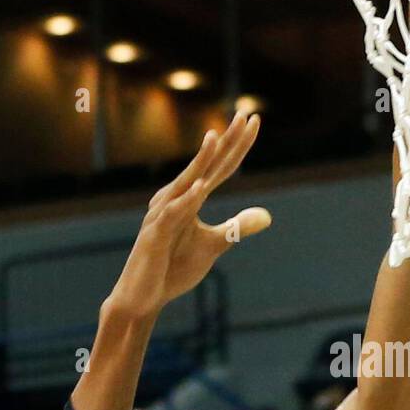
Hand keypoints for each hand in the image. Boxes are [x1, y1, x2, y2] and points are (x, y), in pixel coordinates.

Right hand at [106, 117, 267, 320]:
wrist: (143, 295)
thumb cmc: (173, 266)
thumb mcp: (214, 245)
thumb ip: (237, 227)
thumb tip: (267, 215)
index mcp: (191, 198)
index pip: (221, 166)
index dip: (238, 145)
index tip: (255, 120)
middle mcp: (176, 198)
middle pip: (207, 165)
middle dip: (226, 140)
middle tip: (245, 114)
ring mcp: (164, 214)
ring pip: (187, 182)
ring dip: (202, 161)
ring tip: (217, 138)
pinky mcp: (155, 234)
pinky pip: (173, 214)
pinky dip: (187, 200)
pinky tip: (202, 187)